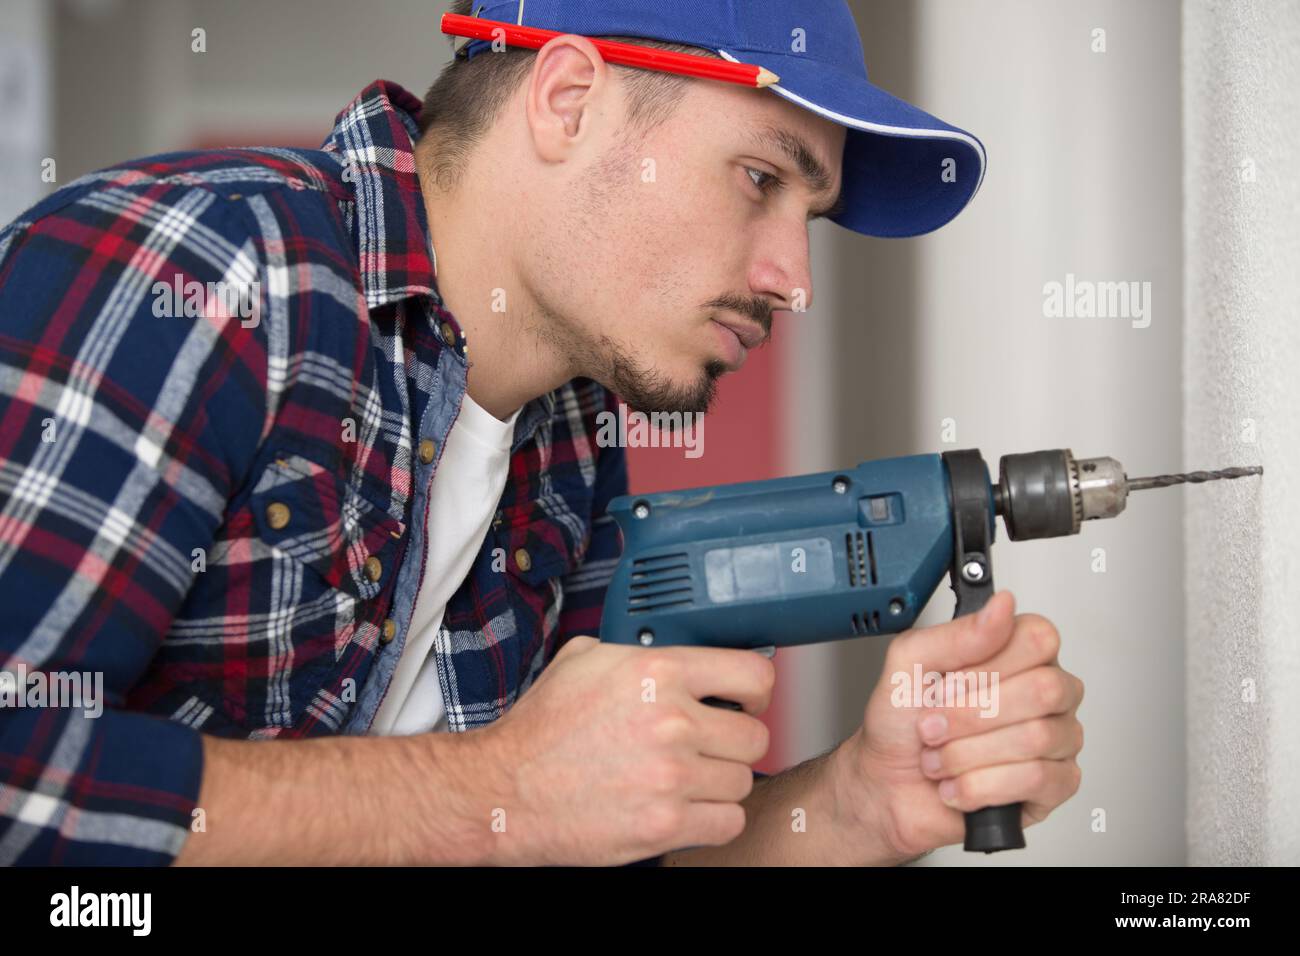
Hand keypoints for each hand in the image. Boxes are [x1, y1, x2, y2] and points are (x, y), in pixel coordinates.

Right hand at [472, 635, 773, 864]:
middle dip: (736, 741)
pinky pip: (729, 821)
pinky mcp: (664, 824)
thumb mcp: (583, 660)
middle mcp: (670, 720)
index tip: (747, 700)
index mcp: (656, 672)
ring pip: (744, 781)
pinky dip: (714, 819)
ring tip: (690, 779)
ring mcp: (670, 775)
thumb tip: (674, 648)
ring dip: (722, 782)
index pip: (753, 674)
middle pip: (755, 735)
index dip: (756, 690)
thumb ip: (637, 650)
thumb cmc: (540, 730)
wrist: (503, 791)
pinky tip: (687, 808)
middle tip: (711, 746)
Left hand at [833, 591, 1083, 861]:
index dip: (987, 666)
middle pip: (1043, 690)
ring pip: (1037, 738)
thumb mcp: (910, 664)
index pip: (1038, 639)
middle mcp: (1044, 692)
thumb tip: (1002, 607)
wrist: (886, 784)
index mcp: (1016, 655)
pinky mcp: (1055, 784)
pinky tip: (959, 785)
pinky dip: (981, 786)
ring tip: (940, 758)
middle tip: (934, 725)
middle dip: (971, 715)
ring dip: (967, 754)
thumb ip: (957, 634)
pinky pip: (1038, 779)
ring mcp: (1056, 737)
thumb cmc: (900, 725)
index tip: (946, 684)